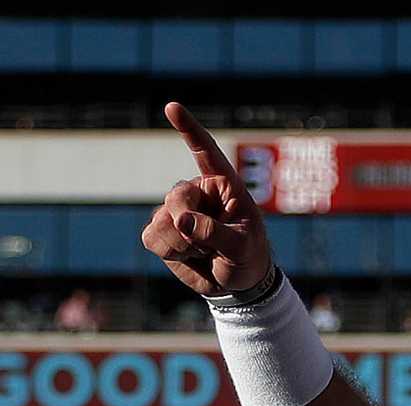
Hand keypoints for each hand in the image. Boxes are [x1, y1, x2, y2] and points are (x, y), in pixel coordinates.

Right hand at [140, 103, 273, 297]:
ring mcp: (176, 210)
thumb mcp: (243, 248)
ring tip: (206, 252)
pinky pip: (152, 238)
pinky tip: (190, 256)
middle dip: (190, 226)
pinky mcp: (162, 230)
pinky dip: (172, 254)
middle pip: (176, 198)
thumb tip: (180, 219)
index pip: (205, 152)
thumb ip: (216, 233)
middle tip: (211, 247)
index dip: (189, 129)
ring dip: (183, 246)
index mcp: (224, 185)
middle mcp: (197, 192)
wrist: (239, 284)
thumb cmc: (249, 258)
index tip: (172, 107)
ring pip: (162, 222)